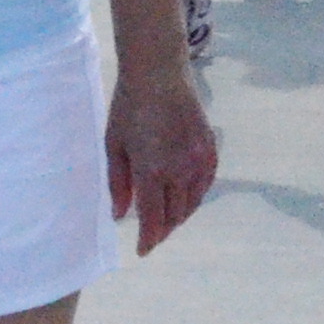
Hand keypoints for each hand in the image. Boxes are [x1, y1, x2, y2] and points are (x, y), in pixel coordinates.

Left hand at [107, 65, 221, 251]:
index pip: (154, 218)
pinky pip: (206, 183)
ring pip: (193, 201)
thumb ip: (118, 183)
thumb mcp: (114, 145)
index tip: (143, 251)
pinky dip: (196, 196)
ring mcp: (199, 159)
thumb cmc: (129, 107)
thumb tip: (121, 215)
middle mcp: (180, 169)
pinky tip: (187, 198)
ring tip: (168, 220)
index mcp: (152, 170)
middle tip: (153, 235)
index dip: (149, 239)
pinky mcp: (210, 148)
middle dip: (163, 229)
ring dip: (180, 215)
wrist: (159, 73)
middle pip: (175, 214)